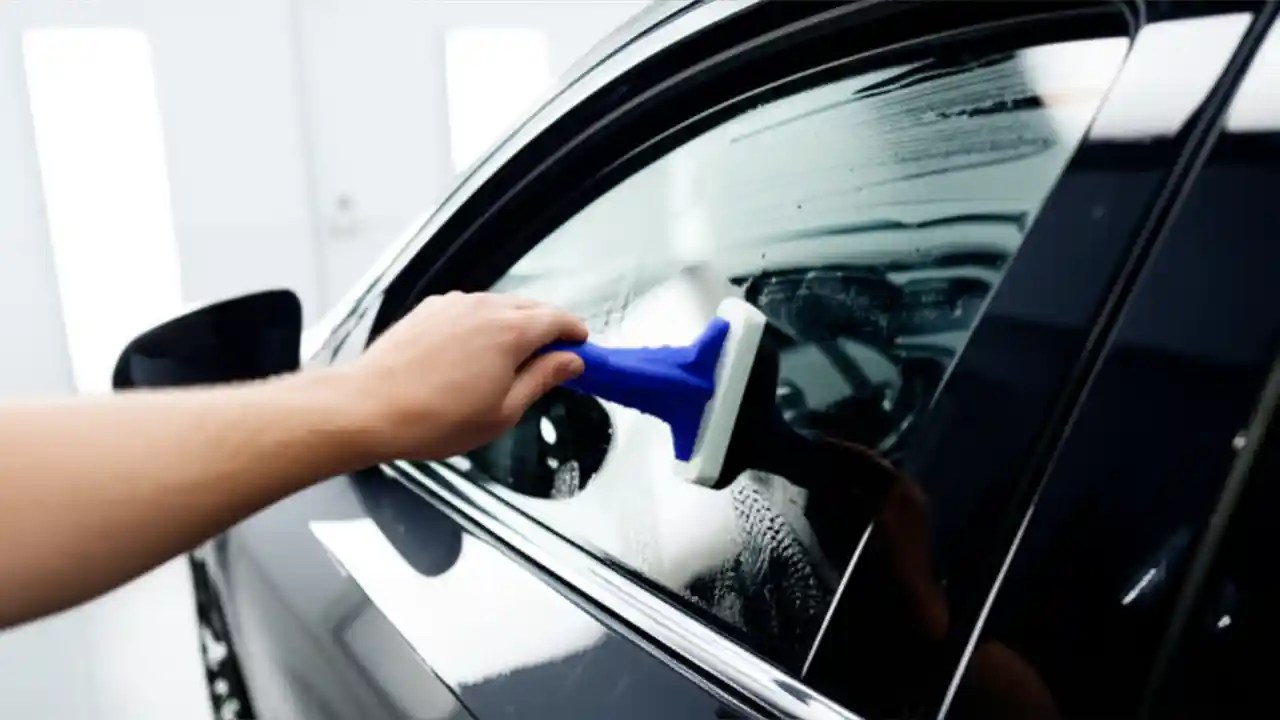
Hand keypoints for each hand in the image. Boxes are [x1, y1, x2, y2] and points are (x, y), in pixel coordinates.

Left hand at [339, 292, 586, 460]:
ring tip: (512, 360)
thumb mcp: (504, 412)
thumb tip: (570, 362)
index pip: (558, 320)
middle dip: (548, 328)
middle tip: (553, 357)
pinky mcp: (429, 309)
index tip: (581, 348)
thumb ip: (542, 380)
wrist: (369, 407)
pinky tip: (475, 354)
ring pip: (499, 306)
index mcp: (510, 332)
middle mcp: (484, 308)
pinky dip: (483, 324)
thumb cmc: (434, 419)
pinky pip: (469, 310)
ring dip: (514, 325)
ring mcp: (454, 304)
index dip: (575, 334)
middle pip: (531, 308)